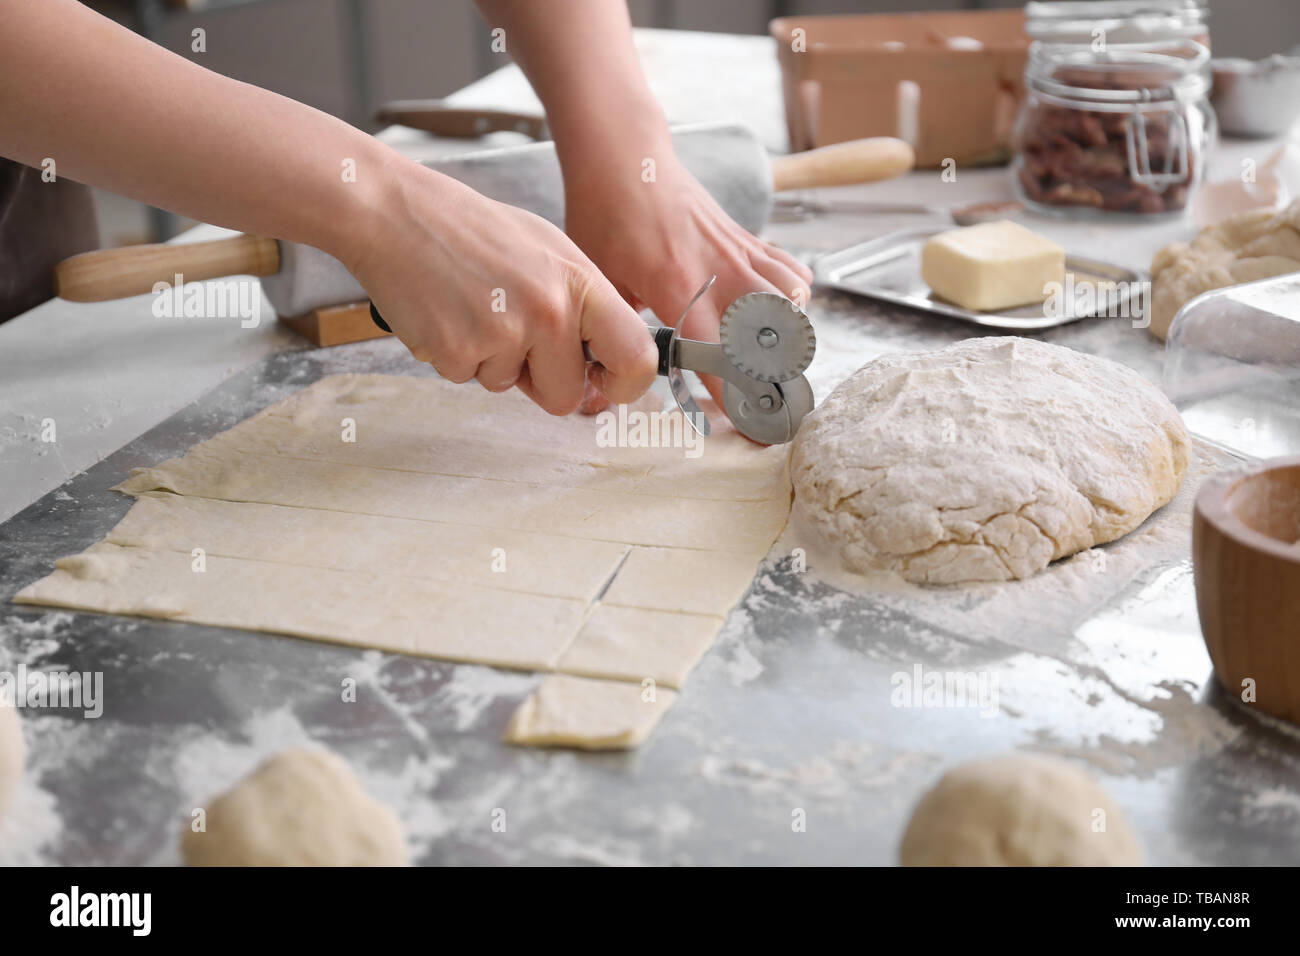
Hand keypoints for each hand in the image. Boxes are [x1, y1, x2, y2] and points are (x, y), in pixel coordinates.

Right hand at [342, 156, 657, 414]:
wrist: (396, 214)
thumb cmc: (473, 231)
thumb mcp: (549, 253)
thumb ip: (582, 309)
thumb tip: (601, 366)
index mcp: (580, 282)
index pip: (635, 357)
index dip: (624, 384)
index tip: (605, 383)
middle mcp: (548, 310)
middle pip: (567, 395)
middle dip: (541, 381)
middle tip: (514, 338)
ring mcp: (502, 334)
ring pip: (510, 387)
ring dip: (492, 361)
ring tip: (473, 306)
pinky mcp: (457, 352)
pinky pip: (467, 380)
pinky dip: (456, 356)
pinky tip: (447, 312)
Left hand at [563, 149, 813, 414]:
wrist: (624, 156)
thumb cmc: (603, 216)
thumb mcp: (598, 278)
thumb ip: (612, 329)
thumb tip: (614, 377)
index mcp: (676, 284)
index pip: (718, 352)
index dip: (736, 393)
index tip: (750, 425)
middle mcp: (718, 268)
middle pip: (772, 330)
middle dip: (779, 375)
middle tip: (778, 408)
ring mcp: (738, 251)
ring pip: (791, 300)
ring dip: (789, 335)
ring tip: (778, 366)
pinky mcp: (746, 238)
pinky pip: (789, 272)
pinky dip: (793, 299)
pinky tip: (779, 317)